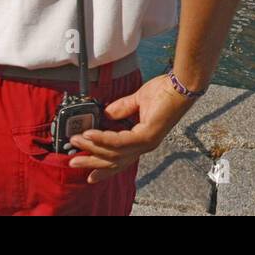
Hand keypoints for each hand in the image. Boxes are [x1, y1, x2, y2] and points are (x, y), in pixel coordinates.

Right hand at [68, 76, 195, 183]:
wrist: (181, 84)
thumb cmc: (164, 90)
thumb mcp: (136, 101)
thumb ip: (119, 110)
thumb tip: (102, 115)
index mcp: (142, 139)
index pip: (120, 158)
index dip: (103, 165)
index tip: (87, 170)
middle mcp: (145, 145)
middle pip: (114, 161)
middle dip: (92, 162)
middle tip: (74, 161)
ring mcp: (146, 142)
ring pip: (114, 152)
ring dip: (92, 147)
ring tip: (76, 140)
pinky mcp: (147, 136)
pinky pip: (119, 141)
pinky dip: (103, 138)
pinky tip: (90, 134)